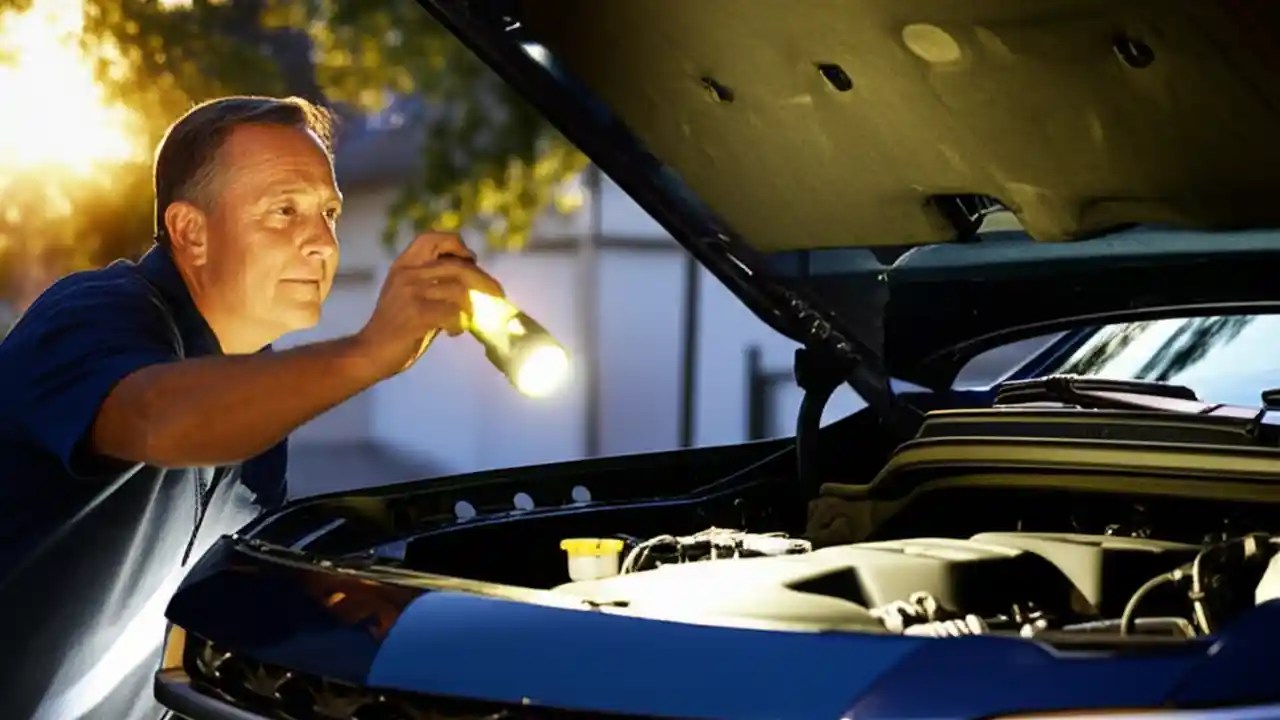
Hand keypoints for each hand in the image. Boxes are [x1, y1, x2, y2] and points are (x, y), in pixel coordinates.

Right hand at [353, 232, 503, 377]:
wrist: (369, 353)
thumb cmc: (396, 327)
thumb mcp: (409, 295)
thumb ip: (435, 284)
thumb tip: (475, 281)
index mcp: (403, 265)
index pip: (431, 238)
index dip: (456, 244)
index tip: (470, 259)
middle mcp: (407, 273)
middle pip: (458, 266)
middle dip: (483, 280)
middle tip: (497, 294)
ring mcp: (411, 293)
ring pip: (460, 290)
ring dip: (471, 308)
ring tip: (467, 320)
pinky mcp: (417, 314)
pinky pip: (454, 313)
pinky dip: (460, 324)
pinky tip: (453, 333)